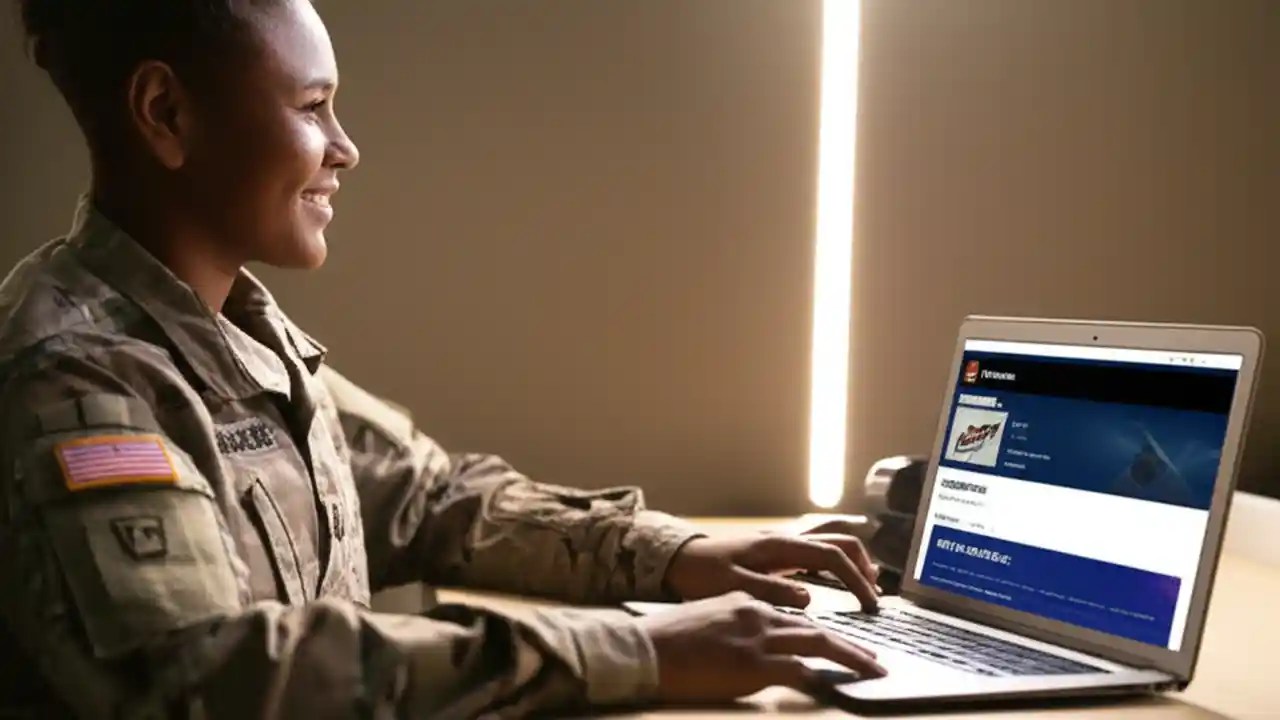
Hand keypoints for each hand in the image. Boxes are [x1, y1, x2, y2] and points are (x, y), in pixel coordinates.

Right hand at [641, 592, 886, 702]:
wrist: (647, 648)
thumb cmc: (668, 640)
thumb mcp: (709, 619)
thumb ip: (736, 626)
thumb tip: (751, 645)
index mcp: (746, 599)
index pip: (793, 615)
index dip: (819, 631)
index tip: (836, 642)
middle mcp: (758, 612)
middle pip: (815, 627)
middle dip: (848, 644)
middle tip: (872, 659)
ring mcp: (758, 638)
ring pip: (817, 643)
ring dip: (850, 657)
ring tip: (871, 670)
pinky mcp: (754, 664)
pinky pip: (799, 671)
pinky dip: (821, 678)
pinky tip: (835, 686)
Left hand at [664, 521, 879, 610]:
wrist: (679, 559)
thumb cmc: (702, 573)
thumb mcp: (732, 585)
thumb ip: (770, 590)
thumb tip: (808, 596)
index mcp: (779, 546)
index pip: (832, 556)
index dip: (856, 579)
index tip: (869, 605)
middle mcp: (785, 538)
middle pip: (840, 540)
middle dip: (863, 566)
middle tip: (873, 597)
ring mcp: (782, 542)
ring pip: (831, 538)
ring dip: (853, 558)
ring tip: (867, 584)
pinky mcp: (777, 550)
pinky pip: (817, 547)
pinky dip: (837, 558)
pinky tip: (840, 577)